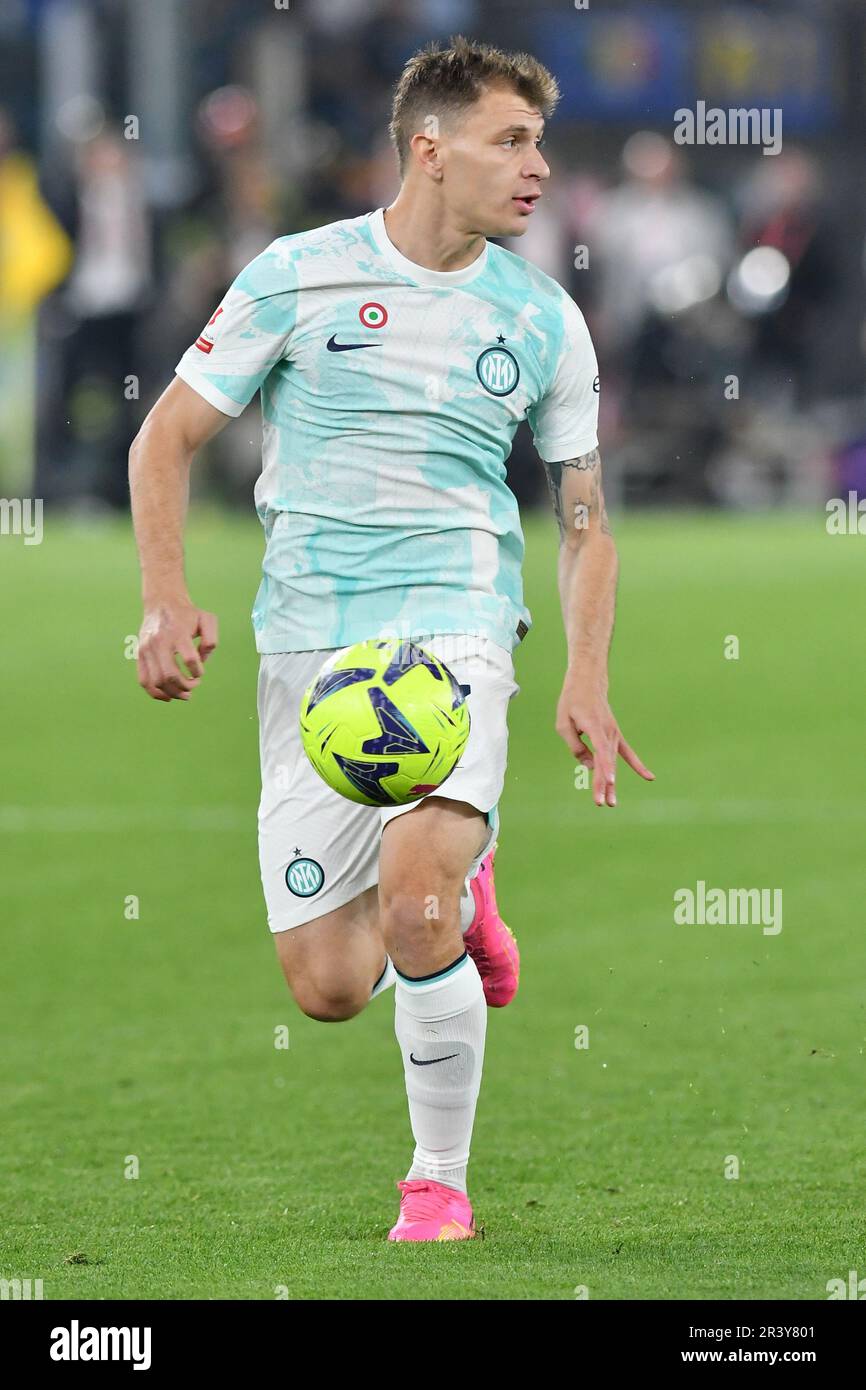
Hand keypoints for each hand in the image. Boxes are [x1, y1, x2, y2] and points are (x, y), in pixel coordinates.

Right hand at [137, 598, 217, 702]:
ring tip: (185, 694)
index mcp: (177, 632)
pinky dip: (156, 693)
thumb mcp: (207, 620)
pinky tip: (169, 697)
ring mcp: (146, 649)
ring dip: (173, 693)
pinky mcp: (139, 655)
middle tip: (194, 685)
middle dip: (185, 686)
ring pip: (157, 681)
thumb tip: (202, 661)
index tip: (200, 672)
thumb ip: (211, 640)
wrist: (162, 603)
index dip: (198, 671)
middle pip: (170, 675)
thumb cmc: (187, 614)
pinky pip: (144, 681)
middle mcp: (159, 642)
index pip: (189, 659)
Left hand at [555, 671, 653, 806]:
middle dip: (604, 784)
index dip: (605, 766)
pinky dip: (638, 765)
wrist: (588, 683)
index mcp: (593, 726)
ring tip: (611, 804)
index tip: (610, 780)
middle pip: (606, 762)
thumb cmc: (572, 702)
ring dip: (611, 784)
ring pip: (613, 762)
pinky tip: (650, 777)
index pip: (600, 750)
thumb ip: (575, 746)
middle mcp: (607, 732)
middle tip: (603, 804)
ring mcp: (614, 734)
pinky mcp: (615, 735)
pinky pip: (627, 753)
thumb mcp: (563, 723)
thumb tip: (589, 766)